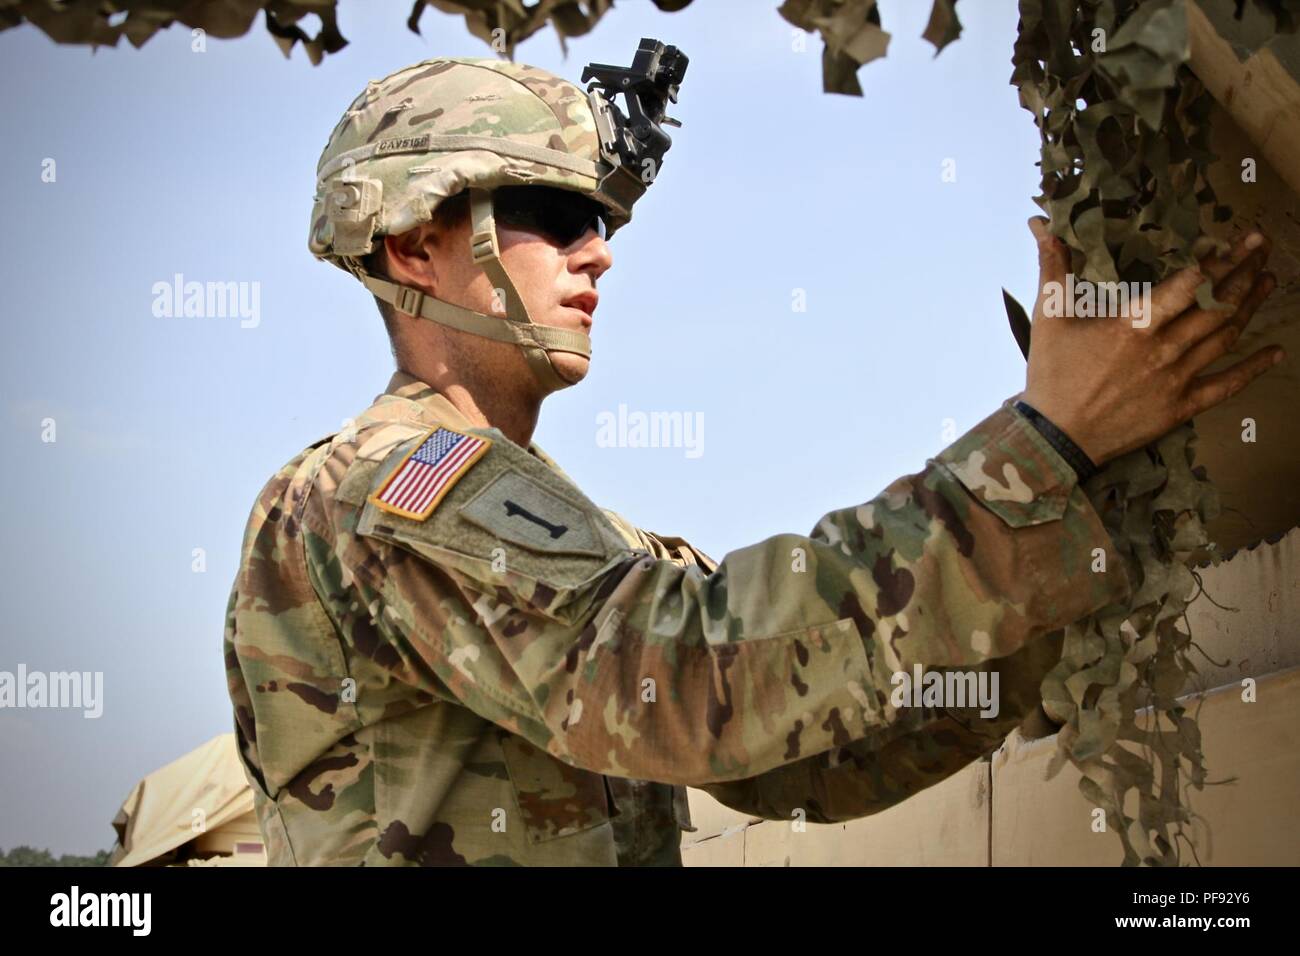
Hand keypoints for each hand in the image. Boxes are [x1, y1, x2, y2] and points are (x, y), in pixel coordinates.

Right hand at [1021, 217, 1284, 464]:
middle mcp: (1163, 350)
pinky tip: (1276, 351)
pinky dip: (1254, 368)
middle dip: (1245, 273)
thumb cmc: (1052, 377)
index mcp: (1134, 326)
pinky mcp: (1181, 407)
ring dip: (1251, 306)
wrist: (1057, 437)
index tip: (1242, 240)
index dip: (1221, 260)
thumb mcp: (1049, 319)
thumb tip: (1042, 227)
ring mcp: (1176, 379)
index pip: (1189, 285)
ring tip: (1268, 280)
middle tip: (1263, 249)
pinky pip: (1227, 386)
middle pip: (1217, 306)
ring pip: (1225, 337)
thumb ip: (1053, 270)